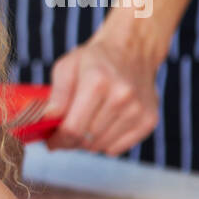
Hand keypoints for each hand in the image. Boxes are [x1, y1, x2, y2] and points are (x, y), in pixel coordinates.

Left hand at [42, 25, 161, 154]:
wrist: (132, 50)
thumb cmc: (94, 60)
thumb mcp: (66, 67)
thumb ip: (56, 94)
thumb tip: (49, 118)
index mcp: (97, 82)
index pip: (72, 128)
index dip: (57, 140)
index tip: (51, 141)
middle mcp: (121, 97)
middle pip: (86, 140)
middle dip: (70, 141)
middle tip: (65, 133)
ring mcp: (138, 110)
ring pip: (101, 146)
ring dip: (87, 142)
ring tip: (84, 125)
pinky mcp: (149, 120)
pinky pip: (118, 148)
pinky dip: (106, 143)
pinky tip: (103, 126)